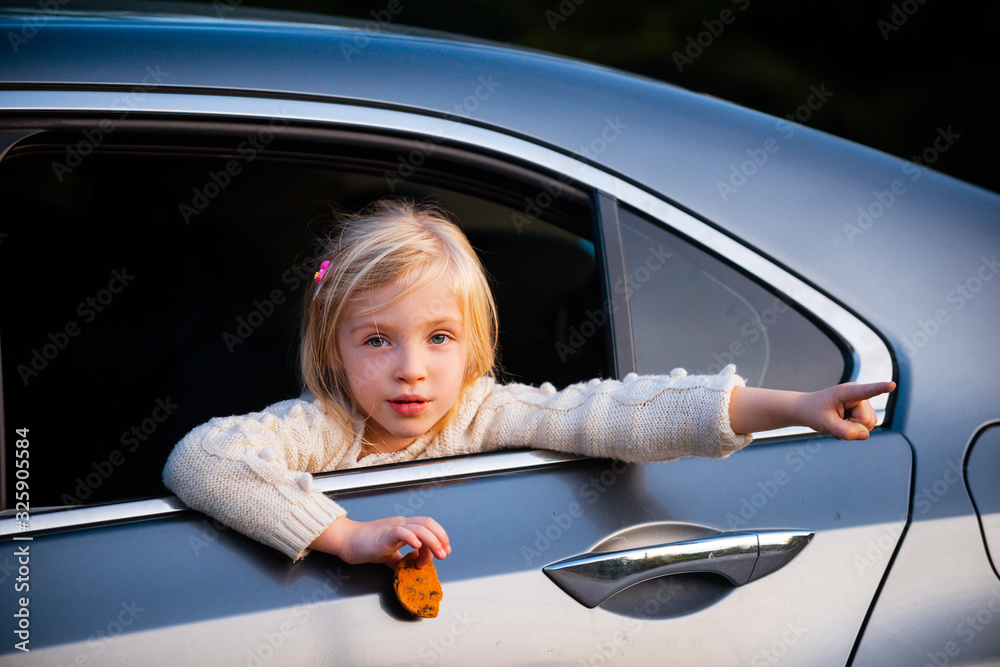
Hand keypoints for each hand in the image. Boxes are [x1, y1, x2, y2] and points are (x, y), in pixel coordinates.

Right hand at [310, 515, 450, 567]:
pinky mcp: (384, 535)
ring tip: (437, 555)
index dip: (440, 537)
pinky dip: (412, 538)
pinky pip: (401, 532)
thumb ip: (400, 561)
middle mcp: (401, 524)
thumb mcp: (388, 555)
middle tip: (444, 555)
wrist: (346, 540)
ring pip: (420, 527)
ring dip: (433, 541)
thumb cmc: (365, 546)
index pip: (428, 526)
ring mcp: (393, 528)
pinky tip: (417, 547)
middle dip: (441, 538)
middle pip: (428, 523)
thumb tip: (411, 572)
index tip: (444, 552)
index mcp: (404, 527)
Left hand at [795, 381, 895, 439]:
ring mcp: (862, 402)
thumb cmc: (814, 412)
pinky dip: (854, 430)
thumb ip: (845, 431)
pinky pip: (866, 426)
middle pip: (867, 420)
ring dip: (853, 428)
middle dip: (853, 427)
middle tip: (836, 422)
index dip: (880, 388)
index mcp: (846, 392)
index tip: (892, 385)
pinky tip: (842, 425)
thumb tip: (866, 435)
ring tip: (838, 422)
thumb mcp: (826, 424)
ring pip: (868, 424)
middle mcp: (858, 394)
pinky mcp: (863, 410)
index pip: (866, 391)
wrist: (808, 409)